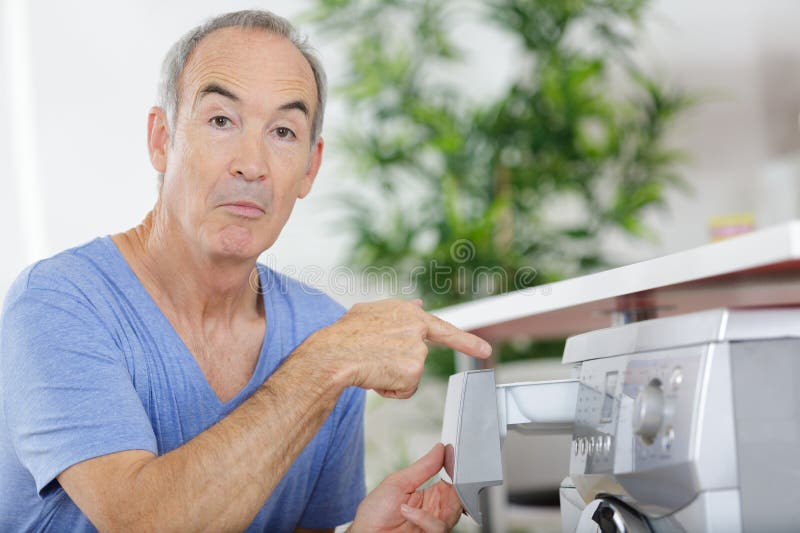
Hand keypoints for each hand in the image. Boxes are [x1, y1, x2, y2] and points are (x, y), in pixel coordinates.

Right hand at [298, 299, 490, 398]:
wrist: (332, 354)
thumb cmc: (344, 335)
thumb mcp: (370, 312)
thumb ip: (398, 310)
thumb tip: (419, 304)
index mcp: (407, 312)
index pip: (442, 328)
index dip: (466, 340)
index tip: (485, 350)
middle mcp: (416, 328)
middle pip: (417, 358)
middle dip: (402, 367)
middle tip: (379, 364)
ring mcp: (417, 349)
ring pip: (409, 375)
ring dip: (391, 376)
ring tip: (368, 364)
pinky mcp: (413, 370)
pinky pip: (404, 390)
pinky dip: (389, 389)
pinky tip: (373, 376)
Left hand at [350, 443, 461, 531]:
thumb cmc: (374, 514)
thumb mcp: (397, 483)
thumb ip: (423, 467)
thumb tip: (439, 449)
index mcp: (429, 495)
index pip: (452, 482)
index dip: (455, 472)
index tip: (454, 461)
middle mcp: (434, 511)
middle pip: (458, 499)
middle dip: (454, 490)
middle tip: (442, 485)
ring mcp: (432, 525)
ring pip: (454, 514)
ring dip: (436, 507)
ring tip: (407, 507)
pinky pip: (440, 528)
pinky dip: (426, 520)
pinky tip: (408, 514)